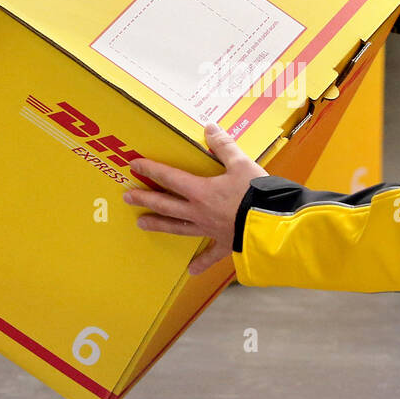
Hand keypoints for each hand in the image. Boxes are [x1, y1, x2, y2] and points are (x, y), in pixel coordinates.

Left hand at [123, 123, 266, 274]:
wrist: (272, 223)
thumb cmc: (256, 193)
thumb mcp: (241, 163)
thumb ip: (223, 146)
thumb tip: (209, 128)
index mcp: (201, 191)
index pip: (169, 177)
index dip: (151, 169)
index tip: (134, 165)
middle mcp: (199, 212)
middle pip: (166, 204)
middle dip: (145, 199)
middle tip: (127, 197)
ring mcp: (209, 229)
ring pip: (178, 227)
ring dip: (159, 225)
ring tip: (142, 224)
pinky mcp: (224, 244)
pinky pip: (210, 255)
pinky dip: (201, 263)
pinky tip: (191, 270)